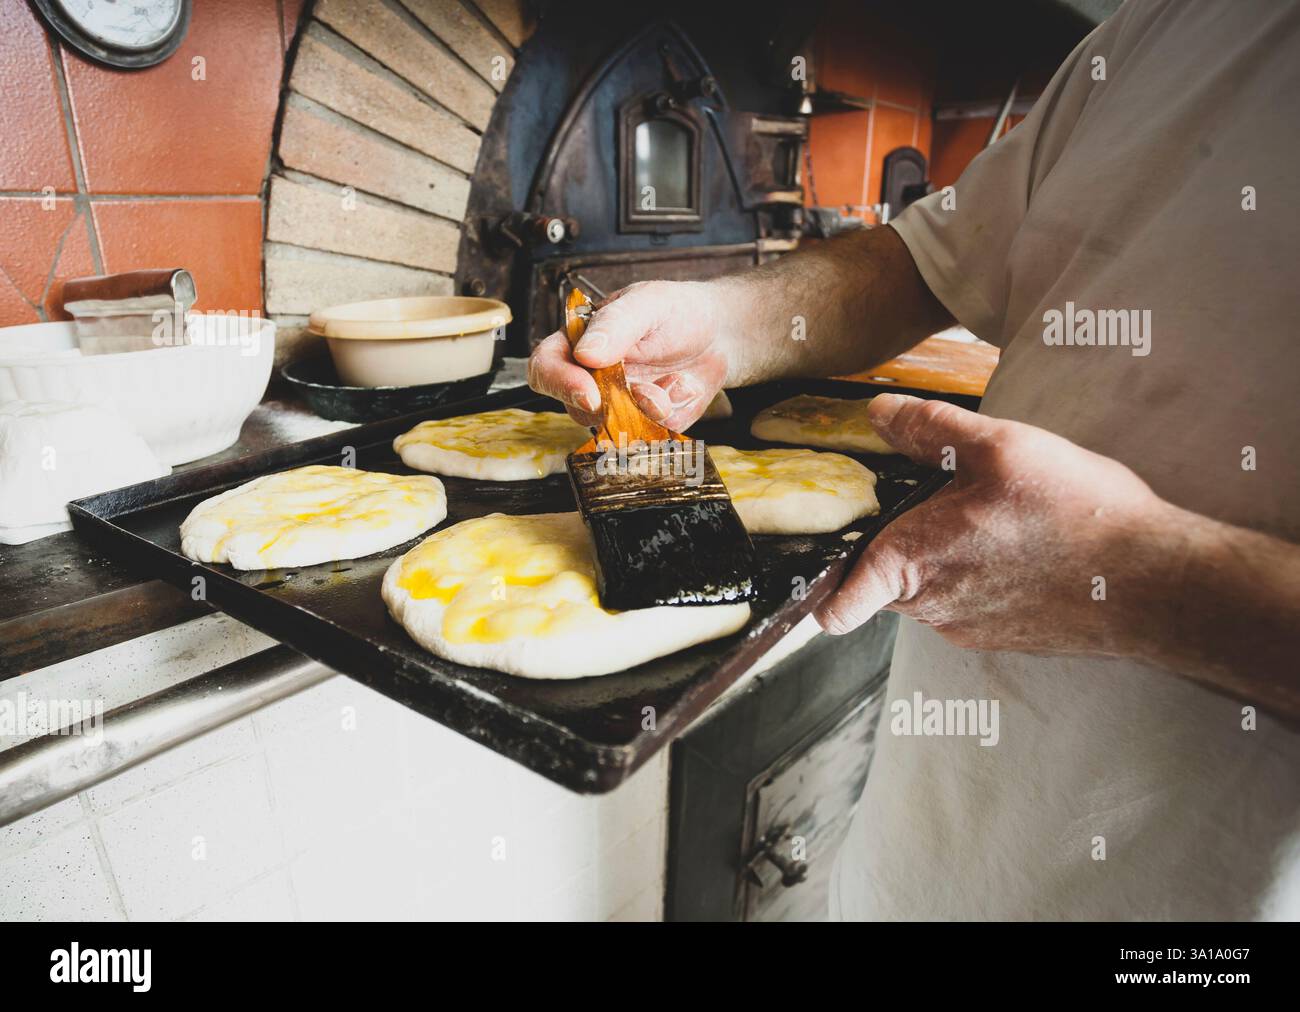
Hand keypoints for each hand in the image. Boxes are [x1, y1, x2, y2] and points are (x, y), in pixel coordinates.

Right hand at [527, 280, 734, 430]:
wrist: (719, 335)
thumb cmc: (677, 311)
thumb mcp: (648, 303)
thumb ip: (616, 324)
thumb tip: (586, 353)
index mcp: (579, 342)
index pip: (546, 367)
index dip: (559, 383)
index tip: (589, 393)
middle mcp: (591, 379)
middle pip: (578, 407)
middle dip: (617, 403)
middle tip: (651, 391)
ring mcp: (618, 405)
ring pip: (617, 426)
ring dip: (652, 406)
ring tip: (677, 379)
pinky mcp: (645, 424)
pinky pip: (650, 433)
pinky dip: (673, 411)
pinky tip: (684, 387)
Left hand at [814, 393, 1179, 657]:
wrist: (1155, 582)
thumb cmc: (1077, 516)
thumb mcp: (1000, 447)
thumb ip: (929, 428)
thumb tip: (879, 412)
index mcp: (912, 563)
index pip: (836, 605)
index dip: (818, 590)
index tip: (815, 567)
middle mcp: (931, 608)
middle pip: (882, 577)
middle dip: (898, 540)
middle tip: (936, 499)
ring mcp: (968, 628)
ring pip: (928, 586)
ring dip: (944, 553)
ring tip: (993, 516)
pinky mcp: (1003, 635)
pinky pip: (968, 600)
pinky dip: (980, 572)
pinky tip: (1021, 542)